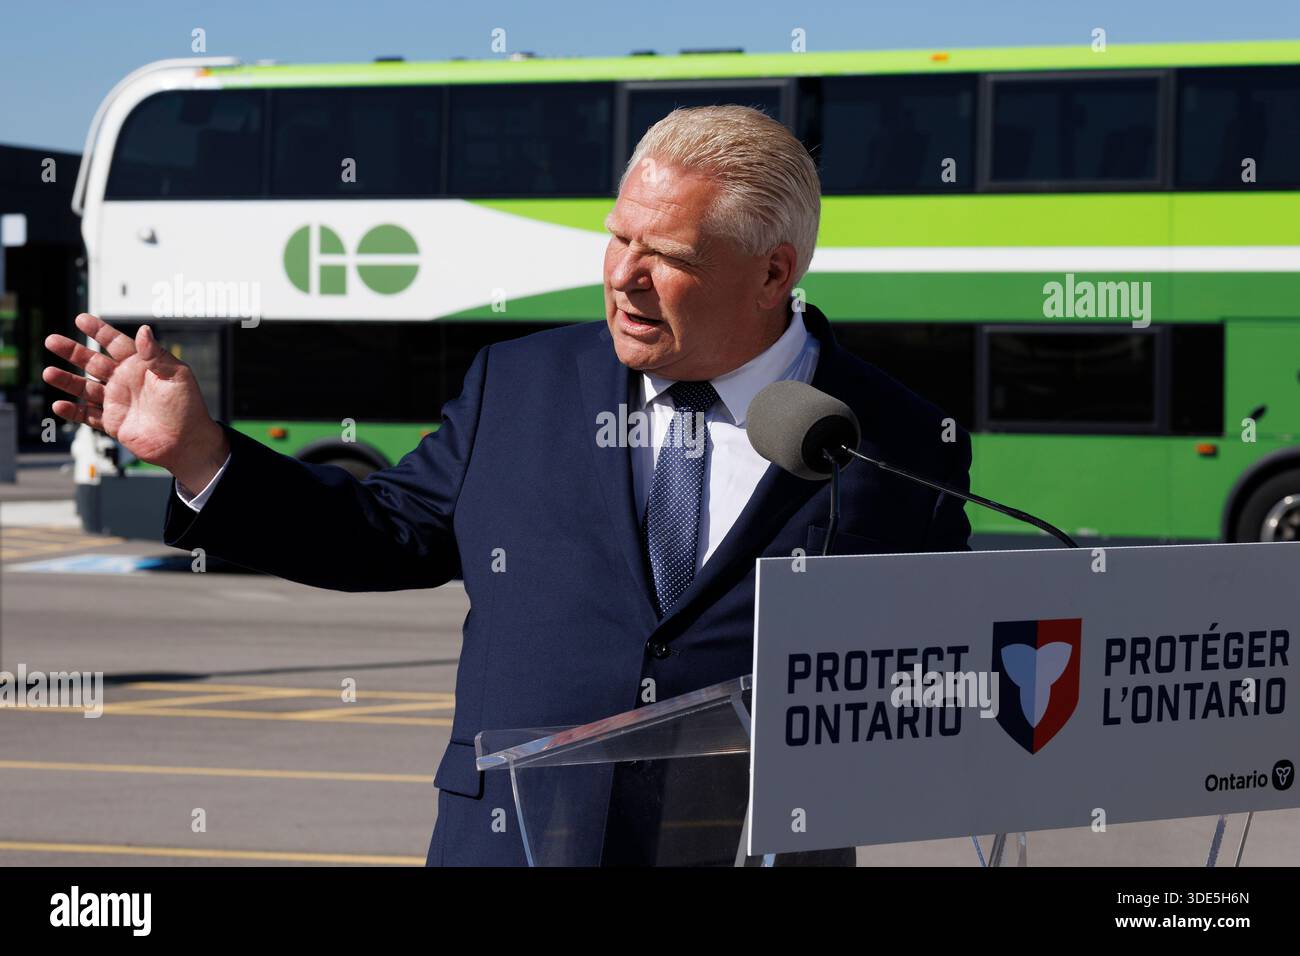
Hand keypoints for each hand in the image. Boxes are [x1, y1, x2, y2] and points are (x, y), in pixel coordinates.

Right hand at [44, 313, 229, 492]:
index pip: (116, 344)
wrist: (188, 444)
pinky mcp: (114, 423)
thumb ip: (156, 354)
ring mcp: (118, 402)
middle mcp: (126, 382)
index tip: (80, 319)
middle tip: (52, 341)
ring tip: (48, 372)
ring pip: (85, 388)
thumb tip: (144, 330)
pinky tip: (59, 405)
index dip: (99, 332)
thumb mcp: (177, 376)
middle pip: (93, 362)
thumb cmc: (188, 408)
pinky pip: (88, 415)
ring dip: (66, 380)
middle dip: (72, 352)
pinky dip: (73, 411)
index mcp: (141, 366)